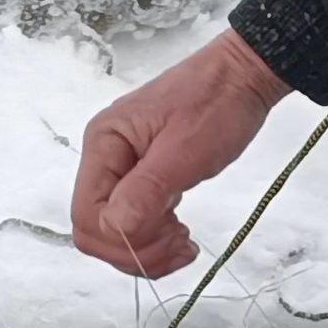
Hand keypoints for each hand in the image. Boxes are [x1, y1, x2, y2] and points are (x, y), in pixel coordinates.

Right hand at [72, 29, 291, 277]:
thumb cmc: (216, 102)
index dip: (122, 238)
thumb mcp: (184, 149)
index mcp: (104, 144)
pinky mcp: (142, 179)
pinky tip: (180, 236)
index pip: (87, 214)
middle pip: (95, 229)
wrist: (241, 78)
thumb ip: (147, 190)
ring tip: (184, 242)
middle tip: (180, 243)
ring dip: (147, 250)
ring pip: (114, 233)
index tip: (168, 236)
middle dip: (136, 249)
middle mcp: (105, 158)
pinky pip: (134, 223)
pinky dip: (155, 240)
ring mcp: (122, 170)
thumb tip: (116, 228)